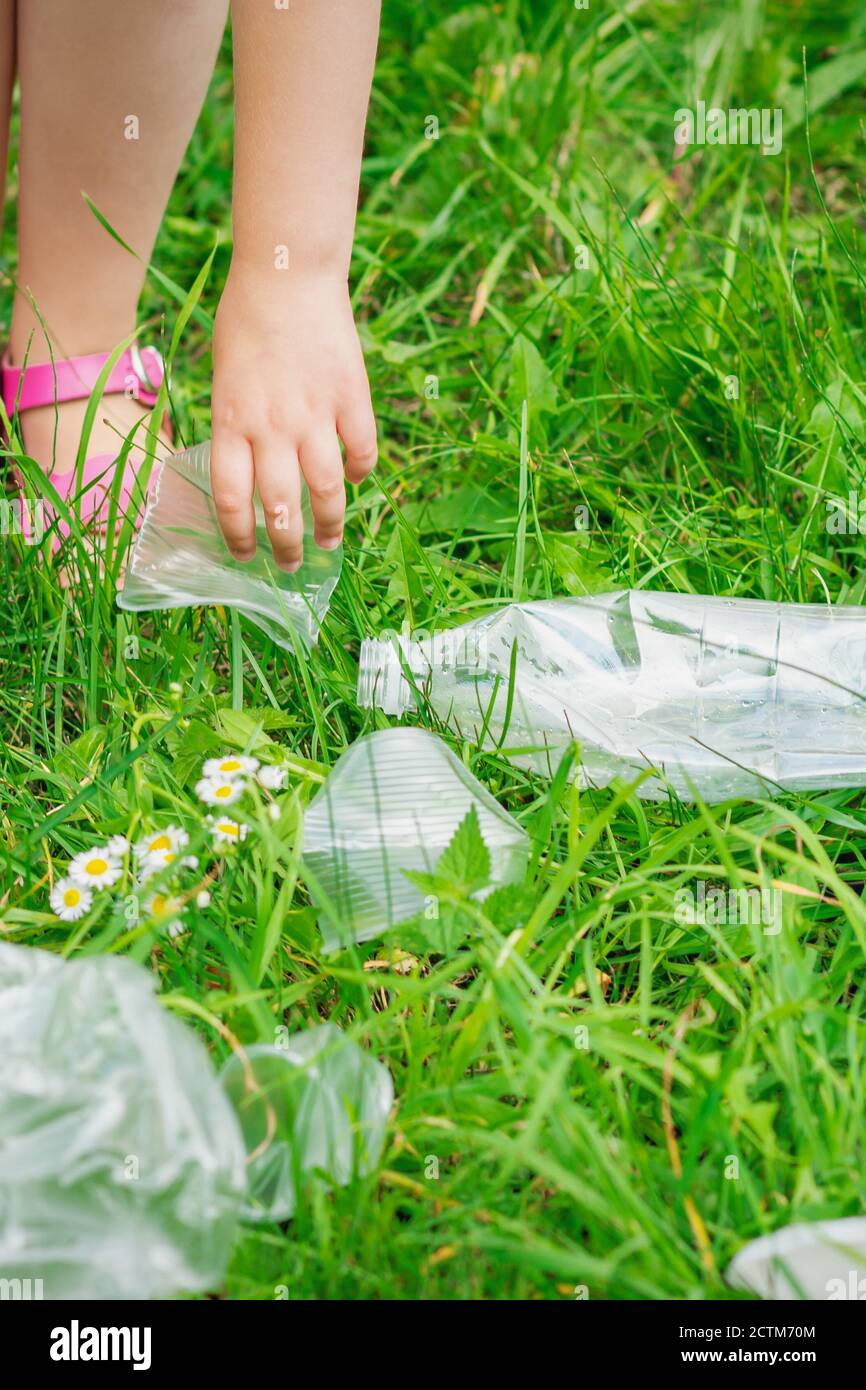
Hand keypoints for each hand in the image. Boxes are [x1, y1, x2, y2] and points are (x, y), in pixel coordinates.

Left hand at [210, 265, 376, 569]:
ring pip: (328, 491)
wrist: (287, 276)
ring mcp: (315, 414)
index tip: (245, 556)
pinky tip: (357, 478)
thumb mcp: (223, 379)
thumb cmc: (246, 324)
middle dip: (286, 546)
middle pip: (281, 507)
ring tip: (331, 542)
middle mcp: (273, 427)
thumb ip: (236, 428)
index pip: (232, 499)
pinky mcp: (351, 398)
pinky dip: (361, 471)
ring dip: (330, 524)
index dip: (239, 536)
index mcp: (232, 422)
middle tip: (291, 564)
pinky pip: (362, 451)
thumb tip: (252, 477)